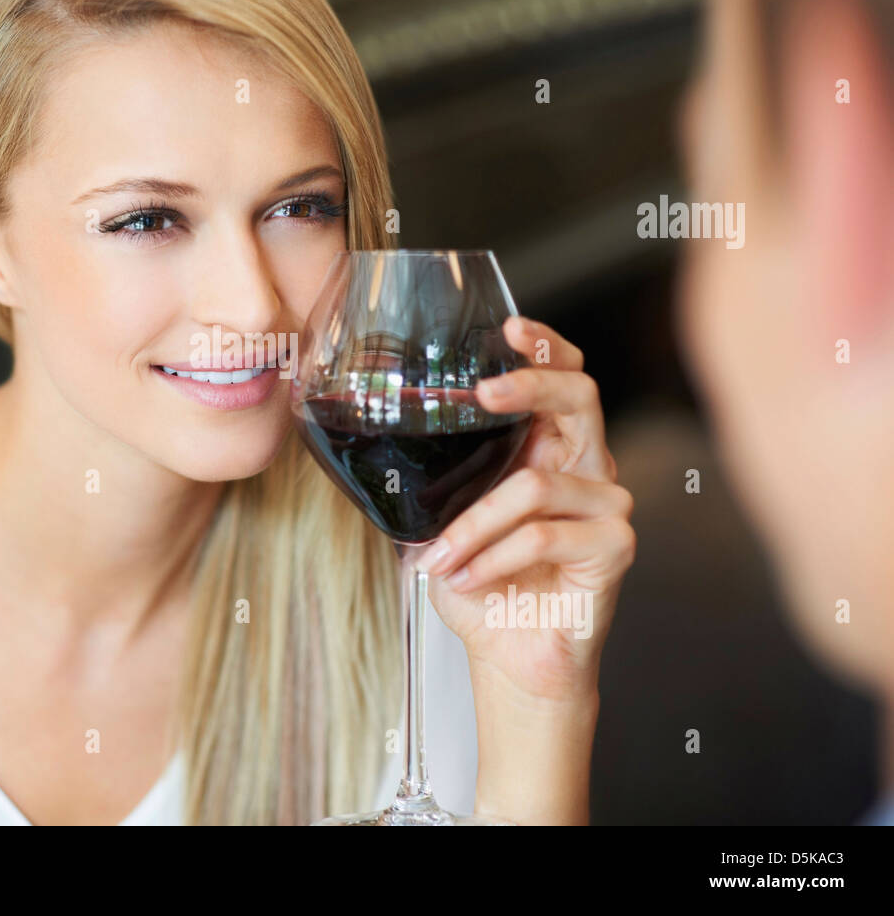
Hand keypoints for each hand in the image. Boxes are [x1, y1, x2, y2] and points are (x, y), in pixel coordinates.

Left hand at [414, 315, 635, 704]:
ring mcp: (607, 505)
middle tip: (483, 392)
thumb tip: (371, 444)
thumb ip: (428, 482)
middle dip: (529, 385)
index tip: (511, 328)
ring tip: (441, 559)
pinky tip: (469, 577)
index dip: (545, 346)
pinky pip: (544, 533)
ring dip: (473, 525)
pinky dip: (493, 556)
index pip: (563, 378)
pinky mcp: (615, 546)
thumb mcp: (441, 525)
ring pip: (534, 484)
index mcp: (550, 450)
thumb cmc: (482, 588)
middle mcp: (585, 468)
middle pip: (579, 397)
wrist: (509, 658)